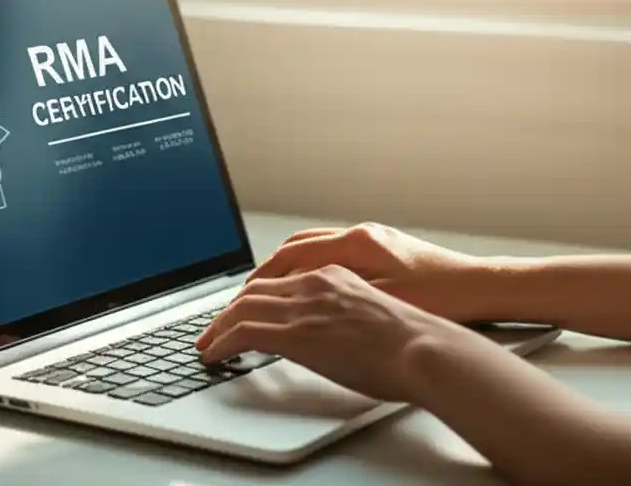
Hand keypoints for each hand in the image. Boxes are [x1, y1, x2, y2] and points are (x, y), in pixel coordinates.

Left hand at [195, 265, 480, 401]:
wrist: (423, 349)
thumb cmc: (413, 341)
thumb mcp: (376, 313)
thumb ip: (349, 313)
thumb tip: (338, 334)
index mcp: (337, 274)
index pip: (283, 277)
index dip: (257, 294)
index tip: (245, 309)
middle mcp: (317, 281)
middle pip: (257, 288)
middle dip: (230, 309)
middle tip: (216, 327)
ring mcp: (305, 305)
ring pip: (243, 307)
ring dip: (219, 326)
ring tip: (207, 343)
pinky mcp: (295, 332)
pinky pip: (243, 332)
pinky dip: (221, 342)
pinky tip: (214, 355)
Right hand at [248, 222, 487, 320]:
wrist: (485, 289)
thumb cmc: (443, 300)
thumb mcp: (378, 308)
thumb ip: (331, 306)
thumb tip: (291, 313)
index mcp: (355, 246)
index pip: (285, 261)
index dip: (253, 289)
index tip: (233, 311)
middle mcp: (360, 236)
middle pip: (292, 251)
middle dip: (260, 280)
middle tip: (235, 308)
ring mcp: (373, 241)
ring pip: (310, 252)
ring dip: (282, 275)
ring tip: (261, 301)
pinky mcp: (385, 253)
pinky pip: (331, 257)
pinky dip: (308, 273)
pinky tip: (306, 296)